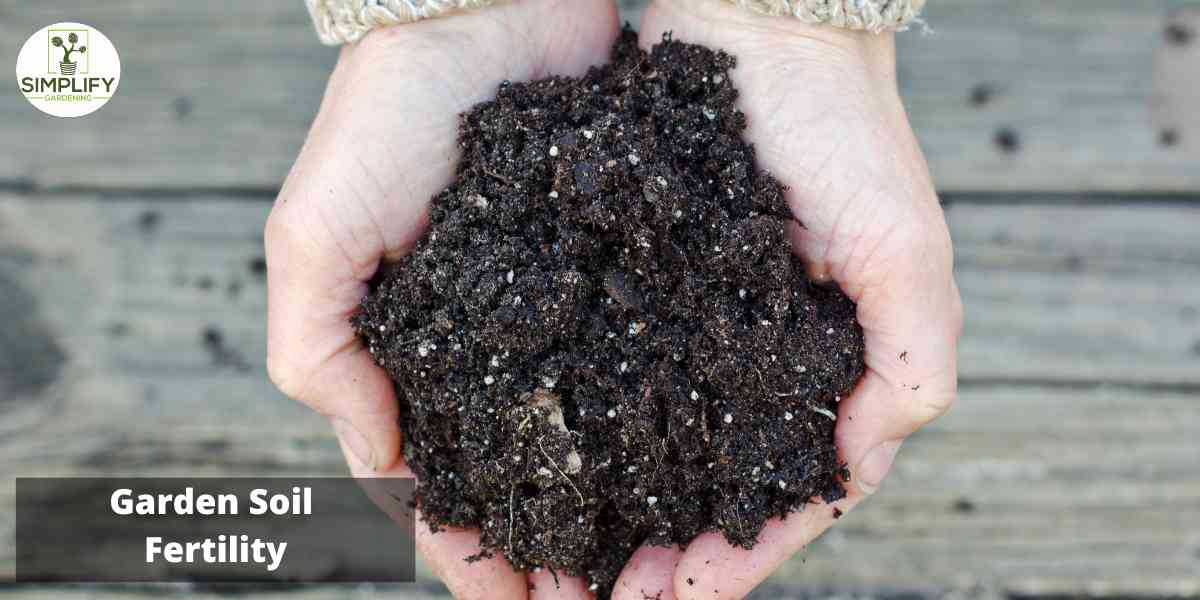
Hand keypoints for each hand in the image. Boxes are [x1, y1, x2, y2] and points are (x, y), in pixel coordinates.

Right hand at [263, 2, 618, 597]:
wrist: (490, 9)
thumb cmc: (389, 113)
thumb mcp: (316, 230)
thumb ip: (319, 348)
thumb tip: (379, 460)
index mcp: (409, 350)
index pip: (434, 480)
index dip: (466, 551)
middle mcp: (487, 345)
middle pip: (520, 476)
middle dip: (545, 549)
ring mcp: (554, 313)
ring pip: (584, 437)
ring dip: (607, 507)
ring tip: (644, 563)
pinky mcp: (616, 272)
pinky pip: (638, 365)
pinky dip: (653, 426)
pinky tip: (683, 467)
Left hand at [612, 1, 963, 597]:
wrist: (763, 25)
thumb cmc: (843, 130)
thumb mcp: (904, 248)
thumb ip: (909, 361)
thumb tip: (860, 467)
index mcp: (830, 365)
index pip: (791, 492)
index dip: (744, 555)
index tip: (683, 598)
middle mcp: (761, 357)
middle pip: (715, 483)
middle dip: (669, 550)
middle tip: (608, 597)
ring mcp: (702, 324)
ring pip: (661, 443)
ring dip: (623, 506)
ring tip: (571, 555)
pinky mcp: (648, 284)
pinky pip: (618, 373)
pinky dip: (594, 427)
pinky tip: (552, 459)